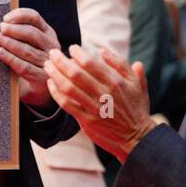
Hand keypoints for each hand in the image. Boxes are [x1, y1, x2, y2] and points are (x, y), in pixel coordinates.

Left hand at [0, 7, 60, 108]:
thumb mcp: (30, 43)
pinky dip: (10, 58)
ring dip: (9, 42)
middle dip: (14, 30)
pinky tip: (0, 52)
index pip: (35, 18)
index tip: (5, 18)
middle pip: (32, 33)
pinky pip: (24, 66)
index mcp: (48, 33)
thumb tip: (0, 23)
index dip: (19, 15)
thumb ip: (19, 33)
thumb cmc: (30, 59)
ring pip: (27, 50)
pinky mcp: (42, 77)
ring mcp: (48, 62)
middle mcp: (51, 46)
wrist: (38, 86)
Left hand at [45, 45, 157, 160]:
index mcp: (116, 82)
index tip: (71, 48)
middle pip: (75, 73)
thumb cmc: (136, 108)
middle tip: (52, 53)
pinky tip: (51, 83)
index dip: (77, 54)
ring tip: (48, 66)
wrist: (137, 138)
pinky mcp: (87, 120)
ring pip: (68, 87)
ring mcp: (94, 108)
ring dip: (55, 74)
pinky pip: (66, 104)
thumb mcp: (137, 83)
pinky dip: (56, 92)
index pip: (91, 63)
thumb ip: (122, 65)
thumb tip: (103, 50)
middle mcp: (104, 94)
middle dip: (60, 61)